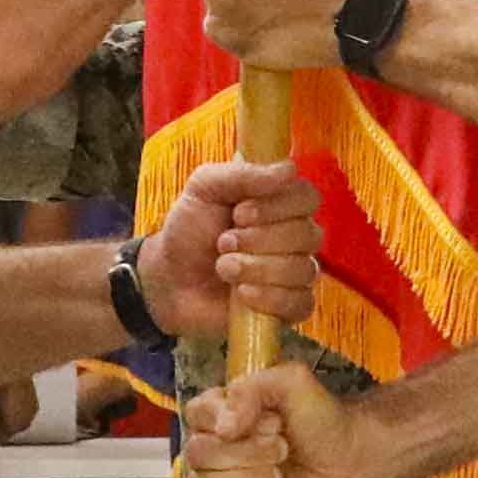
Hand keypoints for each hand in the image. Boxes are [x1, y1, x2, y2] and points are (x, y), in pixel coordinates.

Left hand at [139, 156, 321, 341]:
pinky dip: (268, 298)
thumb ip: (242, 174)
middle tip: (223, 242)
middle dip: (258, 240)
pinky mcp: (288, 307)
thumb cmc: (190, 230)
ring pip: (302, 270)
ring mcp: (294, 274)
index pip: (307, 198)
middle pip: (307, 235)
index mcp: (280, 203)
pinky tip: (241, 294)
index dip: (277, 207)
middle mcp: (294, 236)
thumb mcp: (205, 188)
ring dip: (255, 269)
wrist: (169, 279)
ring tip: (224, 268)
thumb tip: (288, 169)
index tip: (239, 213)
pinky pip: (300, 303)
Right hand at [169, 361, 395, 477]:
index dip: (224, 420)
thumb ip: (253, 388)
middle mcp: (215, 445)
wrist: (353, 460)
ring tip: (279, 476)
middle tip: (283, 449)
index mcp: (222, 411)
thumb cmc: (322, 417)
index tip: (269, 422)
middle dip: (244, 453)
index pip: (195, 414)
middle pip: (198, 454)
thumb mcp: (292, 383)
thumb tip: (223, 428)